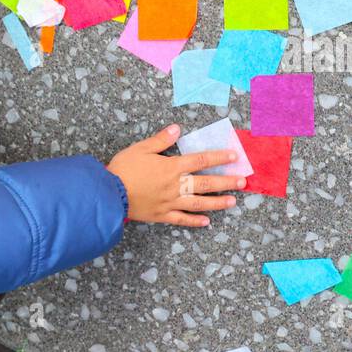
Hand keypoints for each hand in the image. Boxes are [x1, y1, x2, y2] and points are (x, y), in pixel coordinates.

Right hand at [107, 124, 246, 227]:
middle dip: (226, 182)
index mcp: (171, 167)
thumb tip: (177, 129)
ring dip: (217, 202)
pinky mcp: (161, 215)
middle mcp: (175, 185)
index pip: (201, 160)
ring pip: (198, 203)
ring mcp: (170, 202)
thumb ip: (160, 140)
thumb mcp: (140, 149)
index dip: (218, 157)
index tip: (234, 157)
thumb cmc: (122, 169)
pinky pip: (181, 219)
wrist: (108, 194)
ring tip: (233, 202)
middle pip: (206, 183)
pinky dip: (194, 221)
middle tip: (243, 182)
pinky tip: (206, 222)